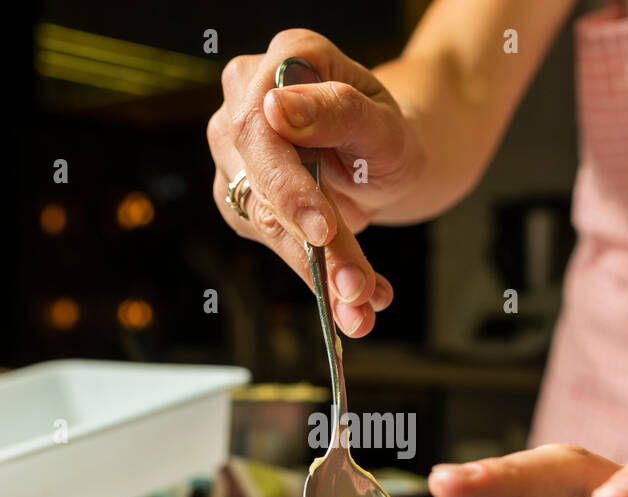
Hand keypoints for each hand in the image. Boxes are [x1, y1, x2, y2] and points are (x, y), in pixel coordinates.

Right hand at [208, 29, 425, 335]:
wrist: (389, 161)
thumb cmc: (389, 133)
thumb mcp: (383, 124)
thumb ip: (338, 112)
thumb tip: (276, 108)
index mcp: (287, 61)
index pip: (263, 125)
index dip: (288, 183)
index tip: (322, 230)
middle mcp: (247, 100)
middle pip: (260, 178)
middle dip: (311, 244)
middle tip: (355, 288)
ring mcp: (238, 151)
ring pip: (264, 221)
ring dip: (315, 271)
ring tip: (361, 304)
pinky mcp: (241, 196)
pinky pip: (271, 243)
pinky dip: (313, 275)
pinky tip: (349, 301)